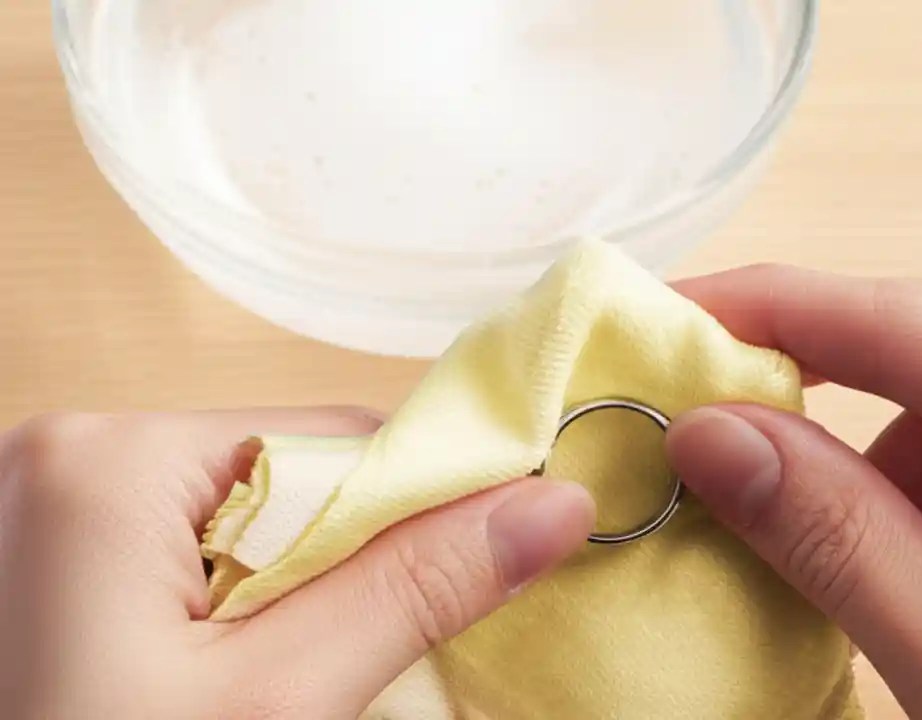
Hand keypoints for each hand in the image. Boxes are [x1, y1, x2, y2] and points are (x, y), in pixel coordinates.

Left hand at [0, 408, 593, 718]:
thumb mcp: (276, 703)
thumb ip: (414, 588)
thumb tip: (551, 505)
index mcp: (112, 460)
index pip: (334, 441)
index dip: (419, 512)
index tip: (474, 577)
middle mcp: (76, 456)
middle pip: (291, 479)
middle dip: (342, 567)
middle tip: (335, 667)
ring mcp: (57, 507)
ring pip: (251, 523)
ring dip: (295, 596)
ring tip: (274, 685)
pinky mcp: (63, 557)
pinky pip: (196, 553)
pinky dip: (240, 610)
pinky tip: (223, 677)